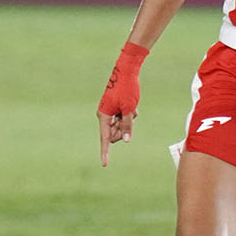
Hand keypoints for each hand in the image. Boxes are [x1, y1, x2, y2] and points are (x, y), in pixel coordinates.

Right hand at [97, 42, 147, 165]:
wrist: (127, 72)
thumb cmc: (127, 89)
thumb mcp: (130, 109)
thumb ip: (127, 126)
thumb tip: (126, 141)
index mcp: (103, 116)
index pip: (104, 138)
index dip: (105, 152)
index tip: (105, 164)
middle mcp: (104, 116)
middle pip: (114, 134)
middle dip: (123, 130)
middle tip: (130, 117)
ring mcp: (110, 113)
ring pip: (120, 127)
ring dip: (128, 121)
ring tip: (131, 109)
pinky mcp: (116, 109)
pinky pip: (124, 119)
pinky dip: (130, 115)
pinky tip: (132, 105)